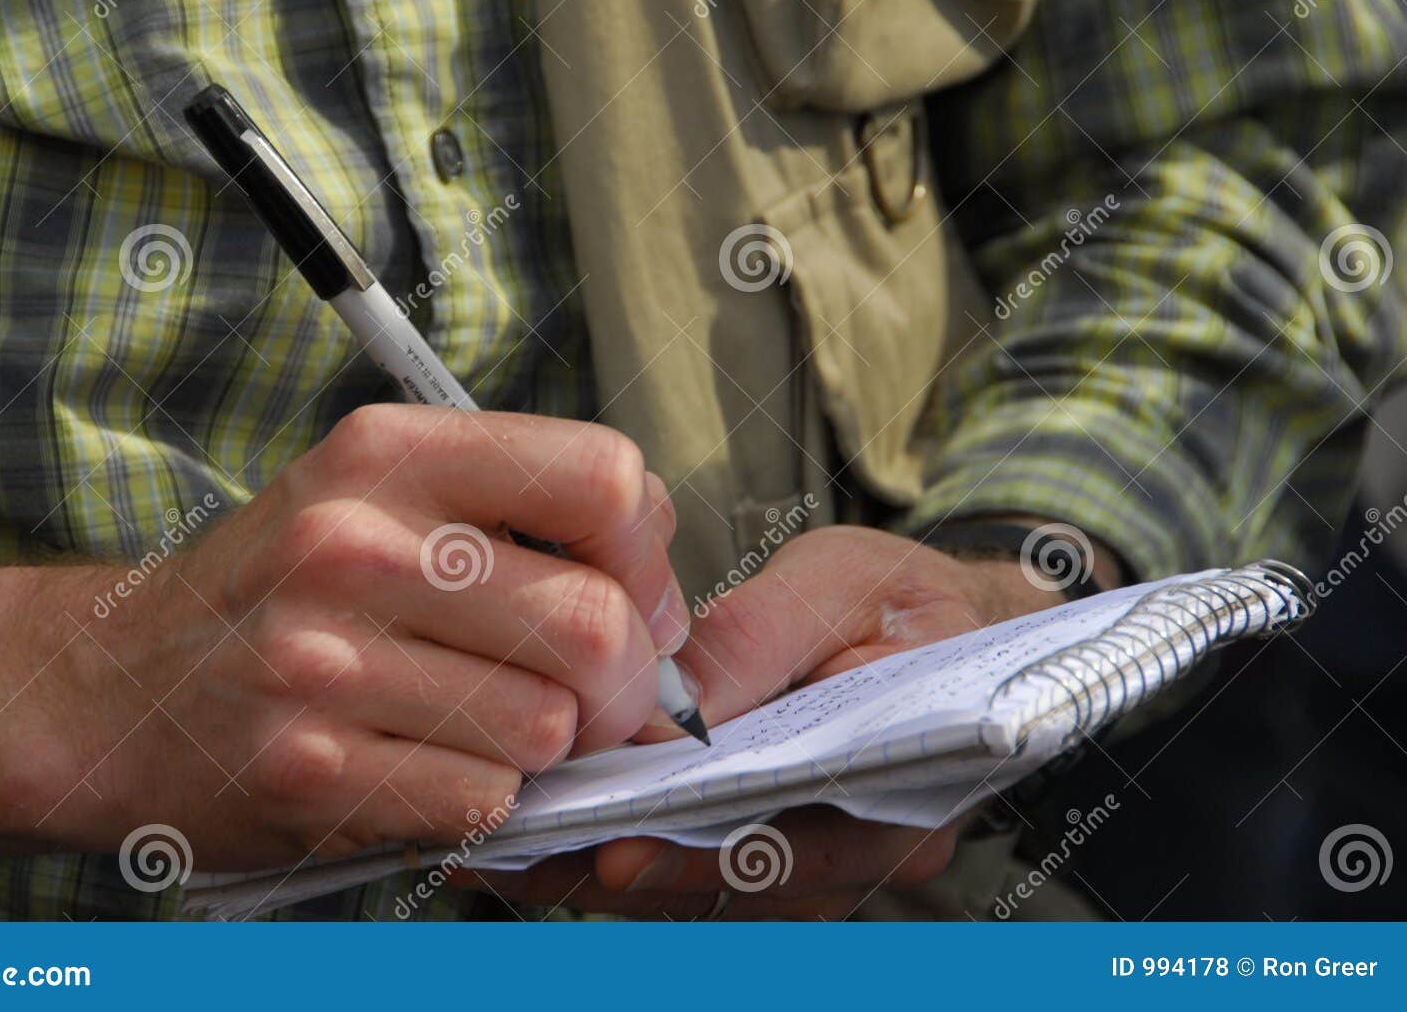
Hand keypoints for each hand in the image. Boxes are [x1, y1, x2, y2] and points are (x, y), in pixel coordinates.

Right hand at [0, 406, 688, 870]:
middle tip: (602, 697)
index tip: (632, 595)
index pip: (603, 480)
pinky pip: (482, 802)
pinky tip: (438, 770)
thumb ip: (520, 510)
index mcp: (388, 454)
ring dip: (551, 747)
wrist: (110, 687)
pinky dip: (487, 800)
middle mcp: (351, 544)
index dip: (648, 554)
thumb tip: (662, 597)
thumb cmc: (279, 589)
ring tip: (496, 728)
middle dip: (629, 681)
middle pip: (594, 623)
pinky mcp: (307, 770)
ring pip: (548, 727)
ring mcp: (320, 663)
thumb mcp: (377, 494)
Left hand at [458, 523, 1113, 916]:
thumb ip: (759, 642)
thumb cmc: (911, 600)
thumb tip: (667, 706)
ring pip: (701, 883)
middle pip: (731, 880)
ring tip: (503, 849)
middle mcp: (864, 850)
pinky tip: (545, 831)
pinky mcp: (780, 846)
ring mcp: (821, 858)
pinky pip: (696, 861)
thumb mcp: (845, 584)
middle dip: (619, 868)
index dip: (700, 853)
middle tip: (518, 857)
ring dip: (602, 868)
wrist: (964, 628)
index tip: (615, 853)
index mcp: (903, 792)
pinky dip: (624, 845)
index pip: (793, 843)